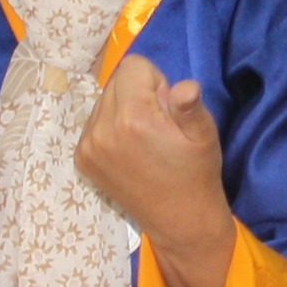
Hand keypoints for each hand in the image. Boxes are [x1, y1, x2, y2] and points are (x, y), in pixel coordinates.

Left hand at [73, 54, 229, 253]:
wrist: (179, 221)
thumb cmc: (196, 173)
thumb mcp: (204, 135)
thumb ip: (190, 105)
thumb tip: (184, 86)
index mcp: (132, 118)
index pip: (134, 65)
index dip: (157, 81)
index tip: (168, 109)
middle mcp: (102, 129)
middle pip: (116, 81)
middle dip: (138, 94)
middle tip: (158, 125)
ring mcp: (87, 146)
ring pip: (104, 101)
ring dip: (123, 110)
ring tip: (144, 140)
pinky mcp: (81, 158)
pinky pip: (94, 122)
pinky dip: (111, 128)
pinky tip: (129, 151)